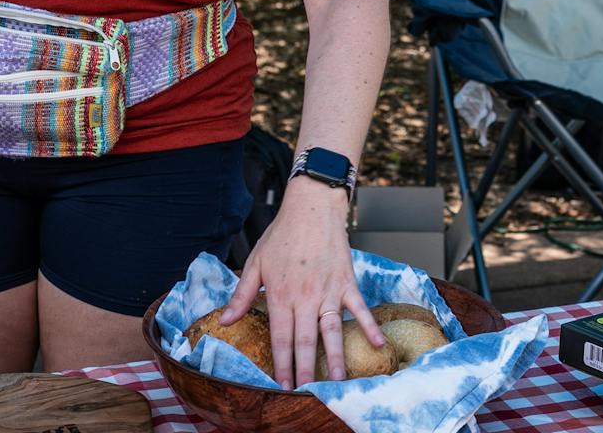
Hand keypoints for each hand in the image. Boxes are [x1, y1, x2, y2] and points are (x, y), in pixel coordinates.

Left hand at [221, 178, 379, 388]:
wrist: (312, 208)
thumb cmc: (282, 235)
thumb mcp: (256, 263)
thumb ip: (242, 295)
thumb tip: (225, 321)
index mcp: (281, 295)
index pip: (281, 337)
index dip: (281, 363)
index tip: (282, 385)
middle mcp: (305, 297)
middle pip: (305, 340)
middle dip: (305, 370)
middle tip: (306, 393)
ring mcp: (328, 291)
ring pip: (331, 331)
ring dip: (334, 358)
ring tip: (337, 382)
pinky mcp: (346, 283)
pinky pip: (359, 309)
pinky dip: (369, 327)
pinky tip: (377, 345)